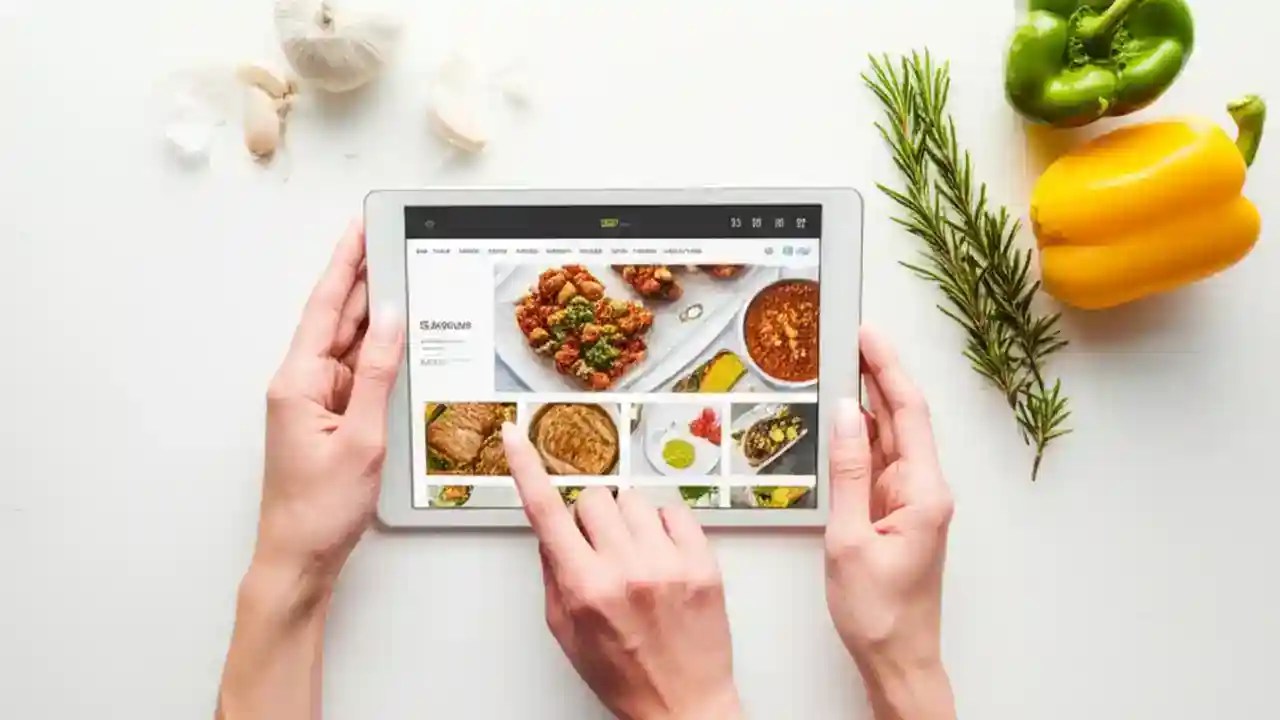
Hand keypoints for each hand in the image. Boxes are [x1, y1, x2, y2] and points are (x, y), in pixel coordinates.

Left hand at [218, 222, 403, 719]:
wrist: (299, 558)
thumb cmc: (321, 508)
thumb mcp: (362, 437)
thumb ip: (378, 373)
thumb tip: (393, 319)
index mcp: (298, 381)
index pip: (327, 307)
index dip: (346, 264)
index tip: (360, 228)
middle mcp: (301, 384)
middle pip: (337, 319)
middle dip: (364, 279)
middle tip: (390, 241)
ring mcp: (313, 402)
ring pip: (348, 346)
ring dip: (375, 316)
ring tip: (403, 279)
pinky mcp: (327, 420)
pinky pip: (355, 375)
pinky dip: (378, 356)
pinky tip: (400, 343)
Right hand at [503, 424, 742, 719]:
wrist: (684, 706)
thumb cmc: (623, 675)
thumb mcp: (567, 631)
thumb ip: (554, 574)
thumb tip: (549, 529)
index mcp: (585, 588)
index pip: (546, 512)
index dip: (525, 468)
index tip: (515, 436)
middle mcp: (626, 570)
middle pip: (594, 498)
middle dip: (590, 518)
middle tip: (601, 549)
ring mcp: (668, 564)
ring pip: (634, 499)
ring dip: (629, 520)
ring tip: (637, 557)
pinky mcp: (703, 563)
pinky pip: (675, 511)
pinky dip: (665, 527)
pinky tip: (663, 556)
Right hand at [825, 327, 955, 719]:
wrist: (898, 658)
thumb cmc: (878, 612)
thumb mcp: (849, 537)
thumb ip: (848, 472)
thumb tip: (843, 414)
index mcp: (924, 491)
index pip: (908, 413)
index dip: (887, 369)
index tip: (867, 335)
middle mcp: (926, 489)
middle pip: (904, 417)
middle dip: (878, 374)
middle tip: (849, 338)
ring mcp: (913, 500)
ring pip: (892, 438)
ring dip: (869, 402)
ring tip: (840, 367)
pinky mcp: (899, 513)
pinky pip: (882, 463)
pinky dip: (863, 437)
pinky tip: (844, 421)